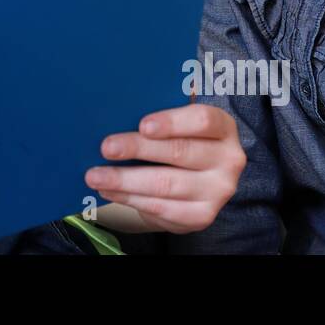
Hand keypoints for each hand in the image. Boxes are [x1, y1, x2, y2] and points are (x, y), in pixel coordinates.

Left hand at [85, 104, 244, 233]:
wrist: (193, 185)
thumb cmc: (178, 140)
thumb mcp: (177, 122)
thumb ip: (159, 113)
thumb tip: (119, 107)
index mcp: (223, 127)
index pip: (202, 120)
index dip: (172, 122)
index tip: (143, 125)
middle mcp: (228, 159)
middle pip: (179, 152)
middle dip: (137, 149)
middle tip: (106, 148)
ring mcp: (218, 191)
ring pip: (165, 184)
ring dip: (125, 180)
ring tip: (95, 175)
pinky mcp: (202, 216)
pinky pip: (161, 208)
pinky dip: (130, 199)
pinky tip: (110, 191)